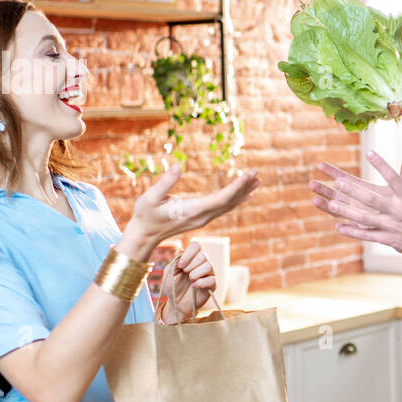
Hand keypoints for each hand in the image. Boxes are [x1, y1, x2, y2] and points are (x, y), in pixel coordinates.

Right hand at [122, 164, 259, 260]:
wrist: (144, 235)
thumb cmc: (145, 215)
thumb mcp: (150, 197)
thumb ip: (165, 183)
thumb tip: (177, 166)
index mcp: (192, 210)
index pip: (222, 198)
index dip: (238, 186)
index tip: (249, 174)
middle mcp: (202, 216)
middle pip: (229, 202)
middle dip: (244, 187)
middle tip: (257, 173)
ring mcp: (203, 219)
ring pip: (228, 205)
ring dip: (242, 193)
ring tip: (256, 181)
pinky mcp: (201, 218)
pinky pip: (223, 208)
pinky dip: (235, 199)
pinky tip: (244, 194)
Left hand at [156, 241, 216, 322]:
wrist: (176, 303)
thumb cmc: (172, 286)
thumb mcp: (169, 273)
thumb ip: (175, 261)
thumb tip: (181, 250)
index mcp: (191, 258)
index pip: (196, 246)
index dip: (189, 253)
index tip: (180, 265)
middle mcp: (202, 263)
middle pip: (203, 255)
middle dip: (191, 264)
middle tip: (184, 273)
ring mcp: (208, 274)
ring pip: (209, 265)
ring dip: (197, 272)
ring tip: (190, 279)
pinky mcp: (212, 285)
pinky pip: (212, 279)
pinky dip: (201, 282)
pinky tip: (194, 286)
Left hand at [309, 150, 401, 302]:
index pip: (394, 178)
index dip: (382, 165)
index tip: (370, 153)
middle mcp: (398, 212)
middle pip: (372, 200)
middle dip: (355, 191)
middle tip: (339, 181)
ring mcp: (392, 227)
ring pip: (365, 219)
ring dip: (347, 211)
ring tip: (331, 203)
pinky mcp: (388, 240)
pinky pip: (368, 235)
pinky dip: (353, 231)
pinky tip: (338, 227)